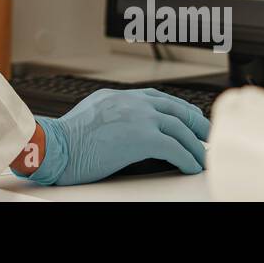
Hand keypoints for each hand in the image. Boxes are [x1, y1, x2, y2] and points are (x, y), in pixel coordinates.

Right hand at [16, 88, 210, 185]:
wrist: (56, 146)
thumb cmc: (65, 139)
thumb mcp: (90, 114)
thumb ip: (111, 113)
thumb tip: (123, 127)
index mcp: (119, 96)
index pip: (158, 97)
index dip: (178, 107)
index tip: (190, 116)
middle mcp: (132, 102)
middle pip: (176, 109)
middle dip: (196, 122)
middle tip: (207, 134)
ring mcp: (139, 118)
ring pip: (180, 128)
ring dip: (195, 145)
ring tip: (203, 157)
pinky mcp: (143, 138)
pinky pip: (175, 148)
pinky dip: (188, 158)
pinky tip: (192, 167)